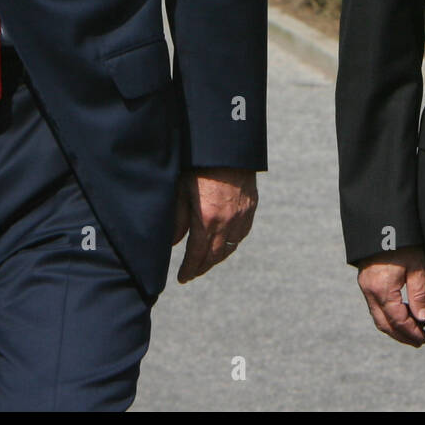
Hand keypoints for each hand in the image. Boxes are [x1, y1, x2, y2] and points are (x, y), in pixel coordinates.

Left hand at [172, 167, 256, 282]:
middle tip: (192, 273)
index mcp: (207, 219)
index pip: (197, 255)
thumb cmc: (199, 165)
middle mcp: (227, 222)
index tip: (182, 278)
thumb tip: (173, 243)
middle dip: (202, 267)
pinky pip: (242, 233)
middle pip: (214, 256)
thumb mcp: (181, 190)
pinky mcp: (251, 207)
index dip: (189, 269)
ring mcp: (242, 216)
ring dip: (217, 258)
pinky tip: (225, 243)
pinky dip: (232, 243)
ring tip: (207, 262)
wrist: (227, 146)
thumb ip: (178, 219)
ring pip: (230, 247)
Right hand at [356, 247, 424, 346]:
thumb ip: (420, 294)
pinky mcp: (366, 278)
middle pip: (383, 323)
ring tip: (411, 330)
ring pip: (377, 315)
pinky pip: (374, 304)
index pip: (397, 320)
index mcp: (381, 288)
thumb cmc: (403, 240)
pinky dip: (387, 314)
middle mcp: (369, 289)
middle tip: (418, 341)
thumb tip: (423, 319)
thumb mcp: (417, 265)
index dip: (411, 332)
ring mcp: (365, 284)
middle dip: (401, 335)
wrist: (382, 219)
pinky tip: (401, 312)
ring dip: (393, 326)